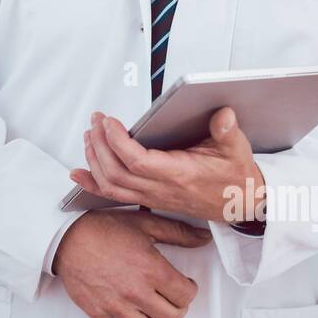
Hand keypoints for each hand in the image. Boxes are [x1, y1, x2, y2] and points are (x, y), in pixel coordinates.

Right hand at [51, 209, 210, 317]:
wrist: (67, 238)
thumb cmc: (101, 230)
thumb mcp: (144, 224)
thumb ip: (177, 232)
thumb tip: (201, 237)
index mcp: (151, 269)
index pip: (186, 295)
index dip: (189, 290)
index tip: (183, 285)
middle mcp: (136, 291)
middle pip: (174, 317)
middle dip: (177, 308)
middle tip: (170, 297)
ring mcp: (118, 306)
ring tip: (153, 308)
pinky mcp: (101, 315)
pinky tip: (133, 315)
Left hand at [71, 107, 265, 223]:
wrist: (240, 202)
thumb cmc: (234, 175)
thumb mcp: (237, 149)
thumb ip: (228, 131)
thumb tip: (223, 115)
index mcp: (179, 174)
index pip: (137, 161)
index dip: (117, 142)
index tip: (108, 121)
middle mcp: (161, 189)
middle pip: (116, 173)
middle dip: (100, 145)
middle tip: (96, 121)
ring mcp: (152, 196)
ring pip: (111, 185)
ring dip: (94, 159)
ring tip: (90, 135)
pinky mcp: (149, 199)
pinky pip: (114, 196)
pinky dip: (92, 184)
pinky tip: (78, 173)